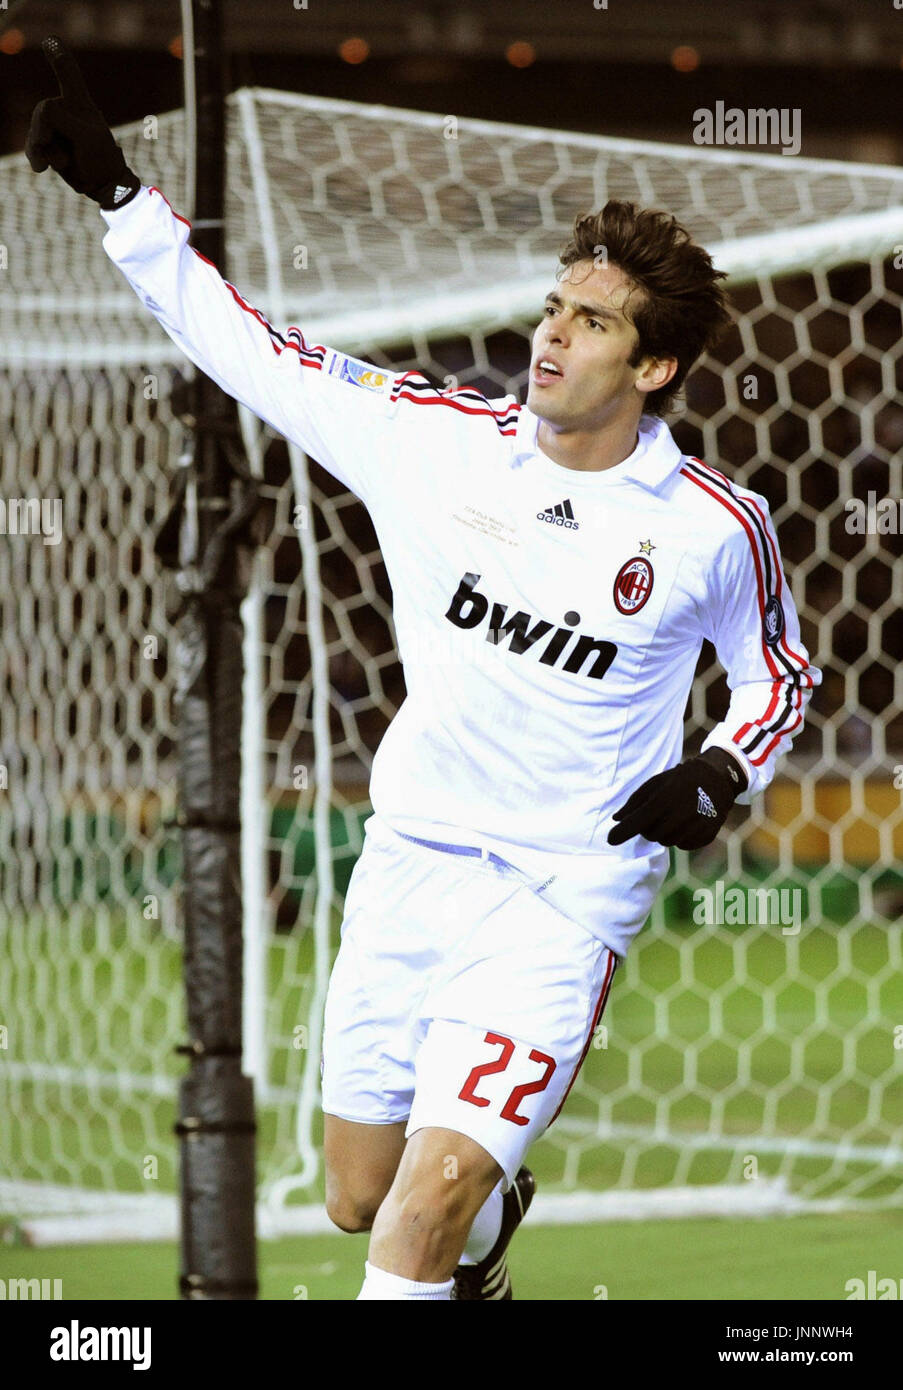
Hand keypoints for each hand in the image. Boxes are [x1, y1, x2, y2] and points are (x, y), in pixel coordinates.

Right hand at [26, 35, 140, 209]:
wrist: (102, 185)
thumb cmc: (101, 159)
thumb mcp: (85, 136)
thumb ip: (59, 119)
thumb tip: (39, 120)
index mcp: (80, 104)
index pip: (69, 75)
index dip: (58, 58)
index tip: (50, 40)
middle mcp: (66, 110)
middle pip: (42, 111)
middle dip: (46, 133)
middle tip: (64, 154)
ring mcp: (55, 128)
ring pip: (35, 131)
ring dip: (44, 150)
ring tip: (64, 161)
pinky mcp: (48, 143)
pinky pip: (32, 145)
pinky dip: (36, 156)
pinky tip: (42, 168)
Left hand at [607, 747, 746, 850]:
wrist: (716, 778)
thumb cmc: (679, 780)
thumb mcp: (655, 783)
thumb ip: (634, 802)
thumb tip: (616, 819)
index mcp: (665, 799)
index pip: (638, 821)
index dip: (622, 832)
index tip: (609, 840)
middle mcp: (681, 814)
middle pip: (651, 835)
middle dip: (647, 829)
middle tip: (653, 817)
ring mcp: (696, 826)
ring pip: (667, 842)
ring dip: (663, 833)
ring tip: (671, 817)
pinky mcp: (707, 834)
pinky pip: (684, 845)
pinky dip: (680, 837)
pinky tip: (685, 822)